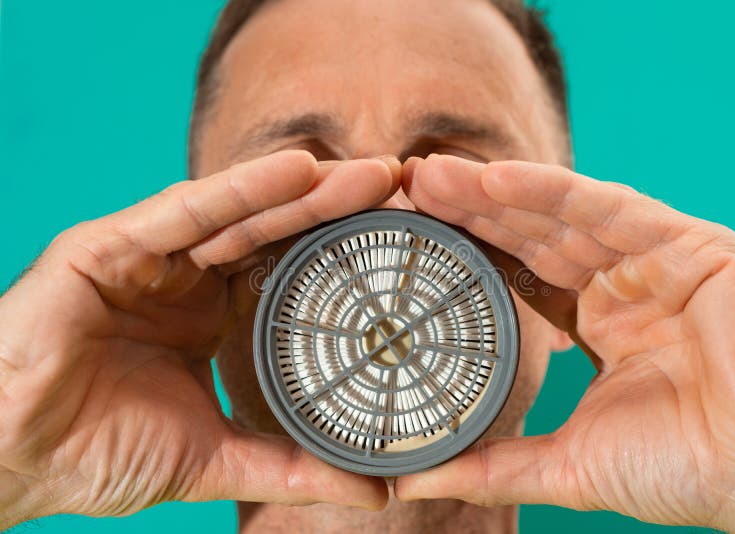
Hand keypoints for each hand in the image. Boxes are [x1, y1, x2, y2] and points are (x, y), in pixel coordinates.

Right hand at [0, 151, 400, 527]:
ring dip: (306, 189)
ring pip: (241, 213)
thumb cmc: (101, 454)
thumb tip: (374, 489)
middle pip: (276, 234)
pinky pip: (185, 212)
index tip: (405, 248)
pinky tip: (297, 169)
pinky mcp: (110, 245)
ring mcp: (151, 258)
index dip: (345, 260)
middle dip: (340, 210)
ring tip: (370, 173)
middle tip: (402, 188)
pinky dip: (240, 189)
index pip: (290, 276)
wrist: (12, 458)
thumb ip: (291, 468)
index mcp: (211, 319)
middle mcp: (188, 279)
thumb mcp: (218, 458)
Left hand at [395, 155, 734, 531]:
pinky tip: (496, 178)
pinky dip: (552, 189)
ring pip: (562, 213)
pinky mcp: (690, 245)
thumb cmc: (682, 467)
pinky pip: (610, 208)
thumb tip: (414, 481)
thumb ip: (490, 466)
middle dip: (470, 210)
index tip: (414, 238)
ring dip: (495, 190)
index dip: (468, 253)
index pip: (520, 274)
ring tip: (433, 174)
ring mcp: (656, 260)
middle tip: (409, 187)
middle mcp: (624, 284)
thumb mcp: (564, 462)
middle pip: (532, 234)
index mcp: (600, 322)